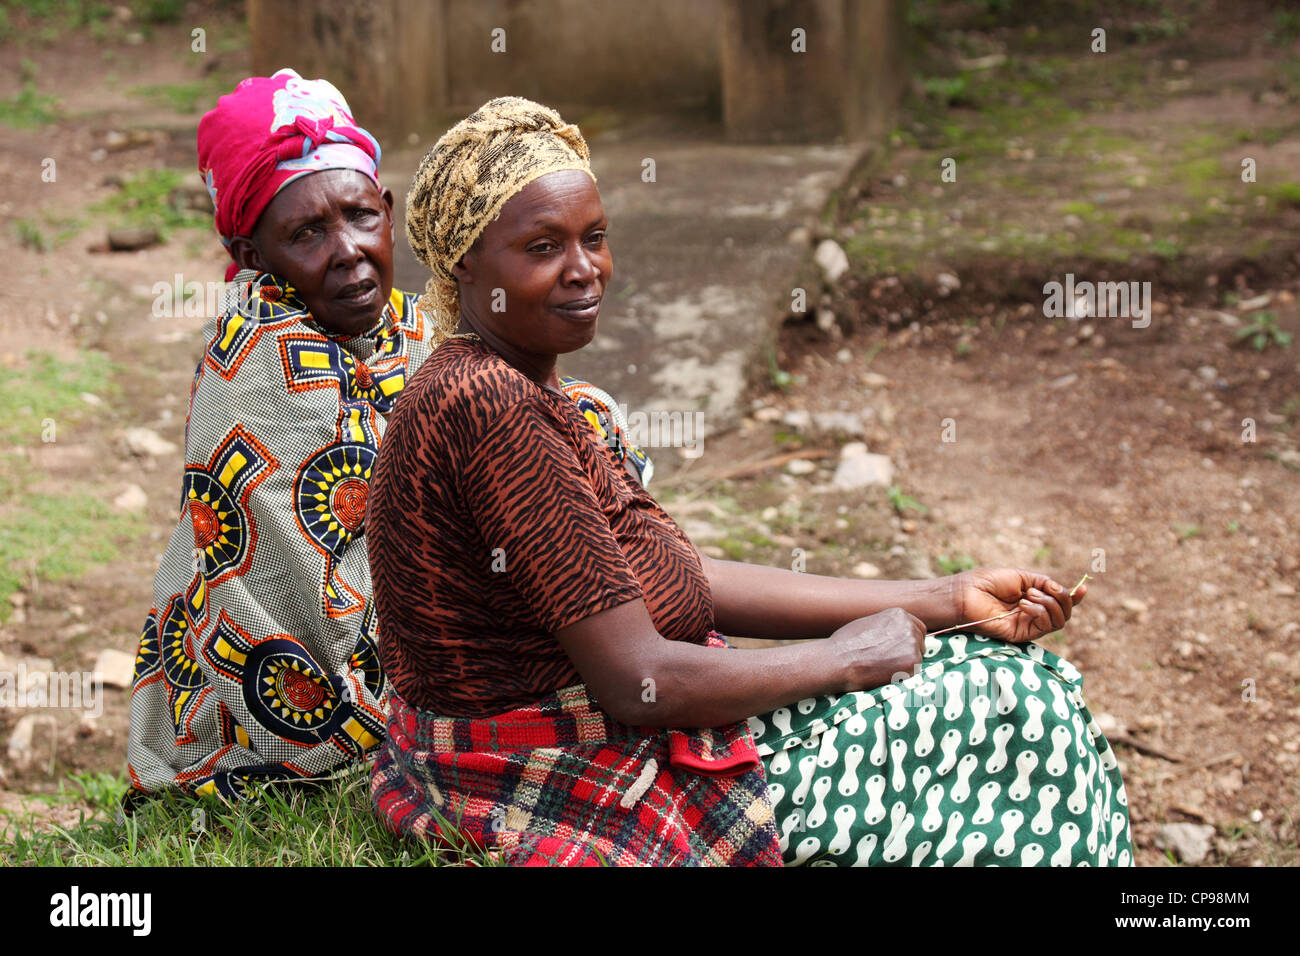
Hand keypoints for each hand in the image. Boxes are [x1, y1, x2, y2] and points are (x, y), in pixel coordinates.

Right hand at [825, 606, 926, 692]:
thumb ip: (888, 626)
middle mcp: (909, 626)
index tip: (899, 648)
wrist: (839, 661)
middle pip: (920, 643)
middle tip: (889, 660)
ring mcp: (913, 644)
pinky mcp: (913, 662)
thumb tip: (895, 635)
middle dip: (909, 652)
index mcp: (899, 614)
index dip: (909, 640)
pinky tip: (885, 672)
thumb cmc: (847, 644)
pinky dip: (902, 674)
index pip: (918, 628)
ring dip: (905, 663)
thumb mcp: (869, 623)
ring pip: (917, 657)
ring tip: (883, 666)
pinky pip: (913, 671)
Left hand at [952, 567, 1085, 642]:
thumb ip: (1043, 583)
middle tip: (1040, 590)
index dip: (1074, 597)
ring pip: (1059, 621)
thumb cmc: (986, 582)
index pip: (1059, 602)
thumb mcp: (1020, 577)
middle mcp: (1032, 614)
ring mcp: (1028, 625)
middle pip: (1064, 613)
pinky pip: (1044, 627)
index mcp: (1032, 599)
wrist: (965, 593)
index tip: (1085, 588)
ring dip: (1049, 605)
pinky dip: (1039, 612)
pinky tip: (1023, 604)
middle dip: (1061, 598)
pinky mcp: (1021, 635)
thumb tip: (1060, 590)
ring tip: (1027, 596)